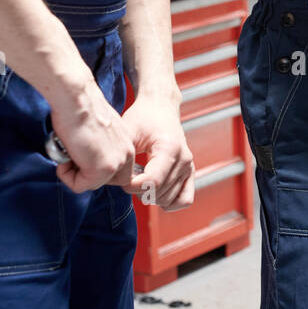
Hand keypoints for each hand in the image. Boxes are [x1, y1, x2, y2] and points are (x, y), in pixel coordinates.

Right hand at [49, 77, 136, 193]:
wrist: (77, 98)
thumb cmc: (80, 109)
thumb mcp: (98, 131)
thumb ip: (100, 147)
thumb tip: (86, 158)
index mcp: (126, 144)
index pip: (117, 171)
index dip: (94, 167)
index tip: (80, 155)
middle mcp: (126, 154)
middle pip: (108, 181)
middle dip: (87, 175)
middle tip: (73, 157)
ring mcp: (115, 163)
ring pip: (91, 184)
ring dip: (74, 174)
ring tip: (67, 153)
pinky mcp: (101, 169)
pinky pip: (79, 186)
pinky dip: (66, 175)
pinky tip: (64, 158)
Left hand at [119, 95, 195, 210]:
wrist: (160, 106)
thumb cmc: (143, 117)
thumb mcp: (128, 132)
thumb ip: (124, 158)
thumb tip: (117, 181)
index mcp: (170, 148)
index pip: (151, 182)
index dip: (131, 186)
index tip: (121, 178)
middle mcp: (183, 159)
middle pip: (158, 192)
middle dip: (138, 190)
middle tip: (128, 177)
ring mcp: (188, 166)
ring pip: (168, 198)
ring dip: (150, 196)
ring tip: (140, 181)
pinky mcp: (190, 171)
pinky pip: (184, 199)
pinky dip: (170, 202)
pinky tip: (155, 193)